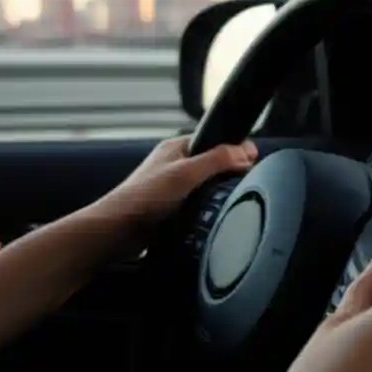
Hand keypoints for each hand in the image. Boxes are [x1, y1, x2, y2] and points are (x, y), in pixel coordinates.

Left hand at [91, 135, 256, 235]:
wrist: (117, 232)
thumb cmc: (142, 198)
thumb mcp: (185, 173)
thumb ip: (216, 160)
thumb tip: (244, 152)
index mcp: (176, 148)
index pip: (215, 140)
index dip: (236, 148)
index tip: (254, 160)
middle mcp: (175, 165)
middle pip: (214, 164)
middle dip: (231, 172)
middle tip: (247, 182)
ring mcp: (174, 188)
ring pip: (208, 186)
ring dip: (219, 193)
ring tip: (232, 200)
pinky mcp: (173, 209)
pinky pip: (200, 205)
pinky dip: (209, 209)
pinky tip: (215, 216)